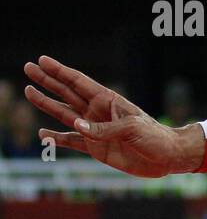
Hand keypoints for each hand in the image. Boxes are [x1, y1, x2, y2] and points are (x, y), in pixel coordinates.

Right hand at [23, 55, 202, 176]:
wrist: (167, 158)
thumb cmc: (154, 137)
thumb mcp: (131, 129)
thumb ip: (103, 128)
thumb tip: (76, 125)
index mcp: (108, 101)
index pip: (79, 82)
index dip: (60, 71)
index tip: (42, 60)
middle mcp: (97, 113)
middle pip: (66, 93)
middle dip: (47, 81)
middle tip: (27, 68)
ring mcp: (94, 130)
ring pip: (64, 114)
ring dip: (46, 104)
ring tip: (28, 92)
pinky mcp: (95, 148)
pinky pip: (71, 141)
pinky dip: (56, 138)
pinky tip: (43, 133)